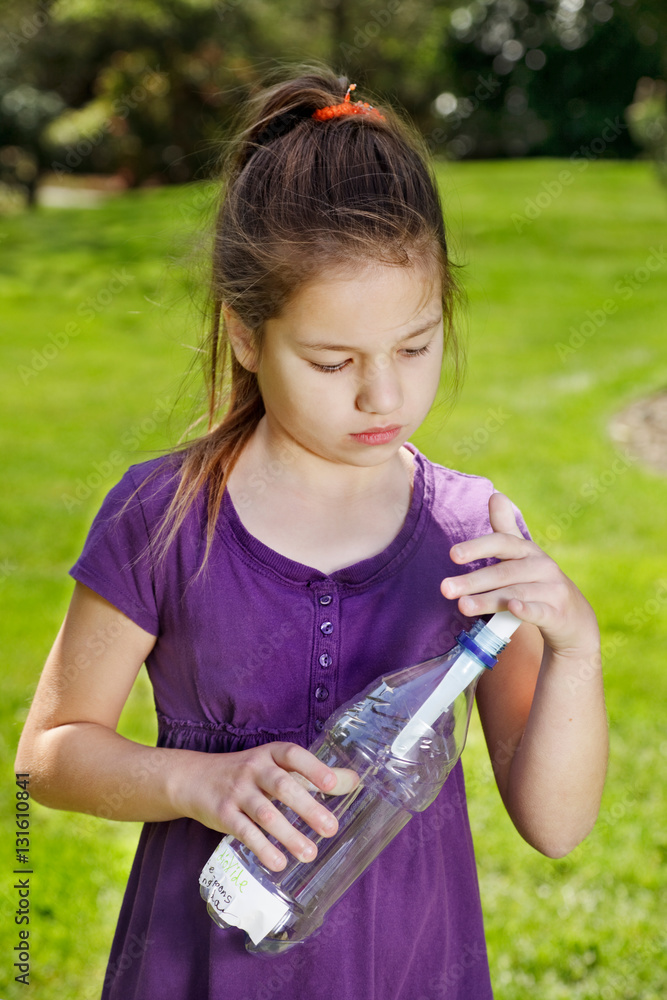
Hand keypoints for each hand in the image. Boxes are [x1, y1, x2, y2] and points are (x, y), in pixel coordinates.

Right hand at [176, 742, 359, 871]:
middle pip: (282, 786)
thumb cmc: (248, 773)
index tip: (332, 785)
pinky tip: (278, 862)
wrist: (195, 778)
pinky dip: (262, 848)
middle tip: (331, 828)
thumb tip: (354, 780)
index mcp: (271, 754)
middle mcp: (254, 769)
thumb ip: (314, 774)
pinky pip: (244, 832)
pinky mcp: (223, 813)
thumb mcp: (277, 766)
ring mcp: (237, 791)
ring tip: (310, 854)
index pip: (293, 755)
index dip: (313, 768)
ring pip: (265, 813)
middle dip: (307, 808)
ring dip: (288, 835)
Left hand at [440, 492, 599, 658]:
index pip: (502, 544)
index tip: (453, 554)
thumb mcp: (523, 554)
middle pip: (504, 572)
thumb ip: (505, 528)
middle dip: (473, 580)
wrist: (573, 616)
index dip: (478, 548)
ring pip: (516, 594)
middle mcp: (541, 566)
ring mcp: (552, 590)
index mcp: (527, 551)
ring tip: (462, 606)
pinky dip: (527, 610)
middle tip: (445, 588)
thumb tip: (495, 494)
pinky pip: (540, 611)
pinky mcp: (557, 613)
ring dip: (488, 600)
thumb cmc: (537, 581)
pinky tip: (513, 609)